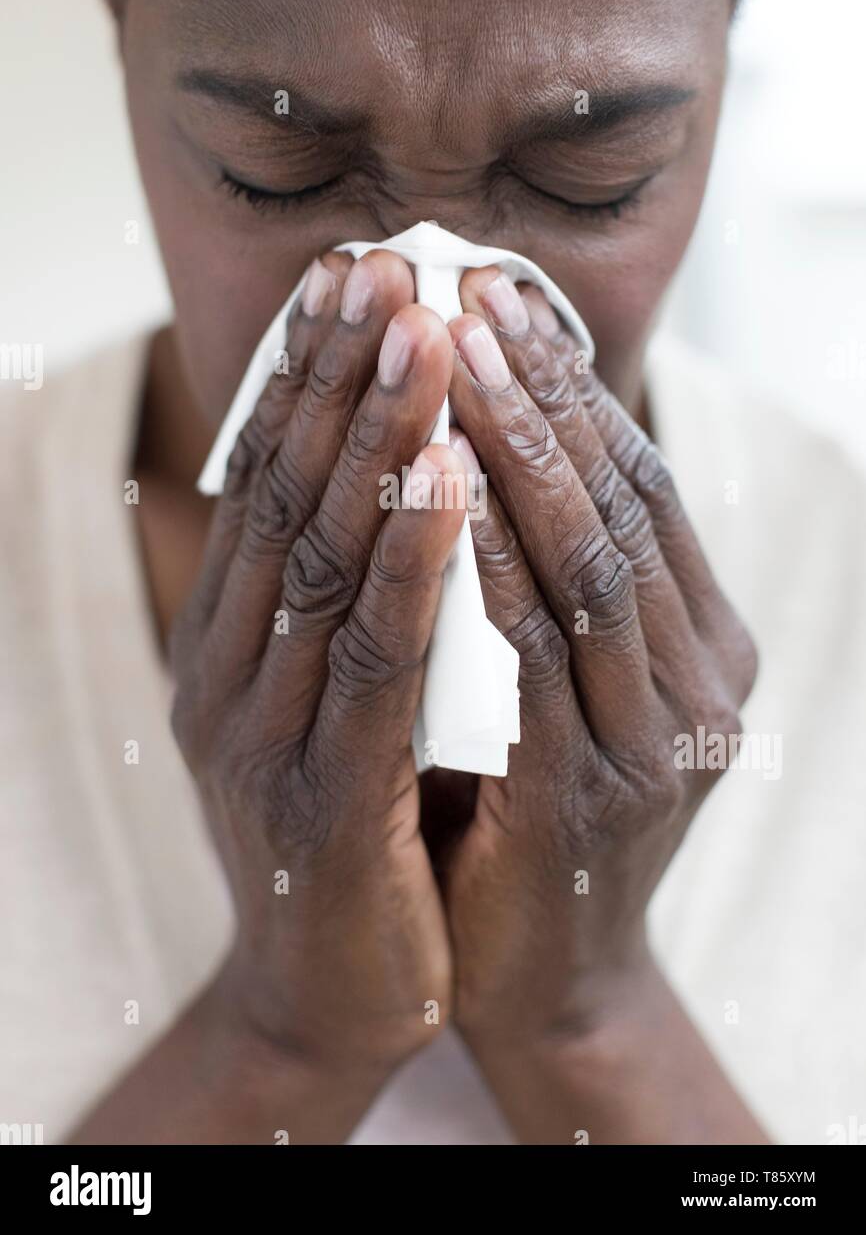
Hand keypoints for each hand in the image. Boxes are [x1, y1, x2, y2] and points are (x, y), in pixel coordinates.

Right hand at [170, 249, 465, 1076]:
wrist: (326, 997)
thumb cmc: (349, 829)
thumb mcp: (331, 698)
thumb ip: (345, 604)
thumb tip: (393, 476)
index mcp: (222, 643)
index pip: (259, 486)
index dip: (301, 380)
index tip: (347, 284)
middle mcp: (223, 673)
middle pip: (279, 498)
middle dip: (333, 379)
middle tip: (380, 271)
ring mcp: (261, 734)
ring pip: (318, 559)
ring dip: (371, 441)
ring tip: (419, 339)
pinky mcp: (323, 795)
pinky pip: (373, 658)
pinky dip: (410, 560)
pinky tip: (446, 479)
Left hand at [430, 266, 757, 1053]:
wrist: (543, 977)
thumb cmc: (536, 807)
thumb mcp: (566, 680)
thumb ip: (557, 583)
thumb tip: (492, 440)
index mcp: (706, 643)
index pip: (642, 485)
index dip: (574, 387)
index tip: (498, 299)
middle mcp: (702, 681)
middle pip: (622, 502)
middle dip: (541, 391)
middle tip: (467, 294)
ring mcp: (660, 742)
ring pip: (589, 561)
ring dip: (516, 450)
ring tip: (446, 358)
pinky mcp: (593, 797)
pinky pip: (535, 653)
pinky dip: (487, 560)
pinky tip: (437, 484)